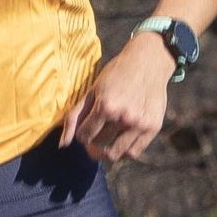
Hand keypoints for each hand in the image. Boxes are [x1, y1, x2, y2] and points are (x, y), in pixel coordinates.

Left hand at [60, 36, 175, 162]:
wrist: (148, 62)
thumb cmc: (115, 74)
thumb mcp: (92, 91)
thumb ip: (74, 117)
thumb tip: (63, 145)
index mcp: (106, 106)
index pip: (84, 135)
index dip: (81, 135)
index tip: (84, 129)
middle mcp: (124, 117)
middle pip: (99, 144)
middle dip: (92, 142)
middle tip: (94, 135)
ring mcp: (140, 124)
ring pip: (116, 154)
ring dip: (106, 152)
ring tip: (104, 143)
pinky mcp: (153, 127)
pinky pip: (134, 152)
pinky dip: (124, 152)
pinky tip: (119, 143)